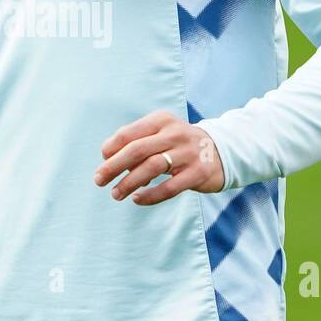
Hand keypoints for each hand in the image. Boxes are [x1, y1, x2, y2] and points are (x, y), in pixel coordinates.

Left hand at [94, 110, 224, 205]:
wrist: (222, 152)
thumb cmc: (179, 146)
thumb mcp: (161, 136)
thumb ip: (138, 145)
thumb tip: (110, 163)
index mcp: (161, 120)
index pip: (128, 133)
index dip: (111, 148)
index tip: (103, 161)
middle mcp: (175, 133)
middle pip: (137, 150)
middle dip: (114, 166)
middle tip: (99, 180)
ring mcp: (188, 153)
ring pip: (152, 167)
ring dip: (129, 182)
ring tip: (116, 194)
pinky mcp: (198, 173)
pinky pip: (170, 187)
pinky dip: (150, 195)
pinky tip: (137, 200)